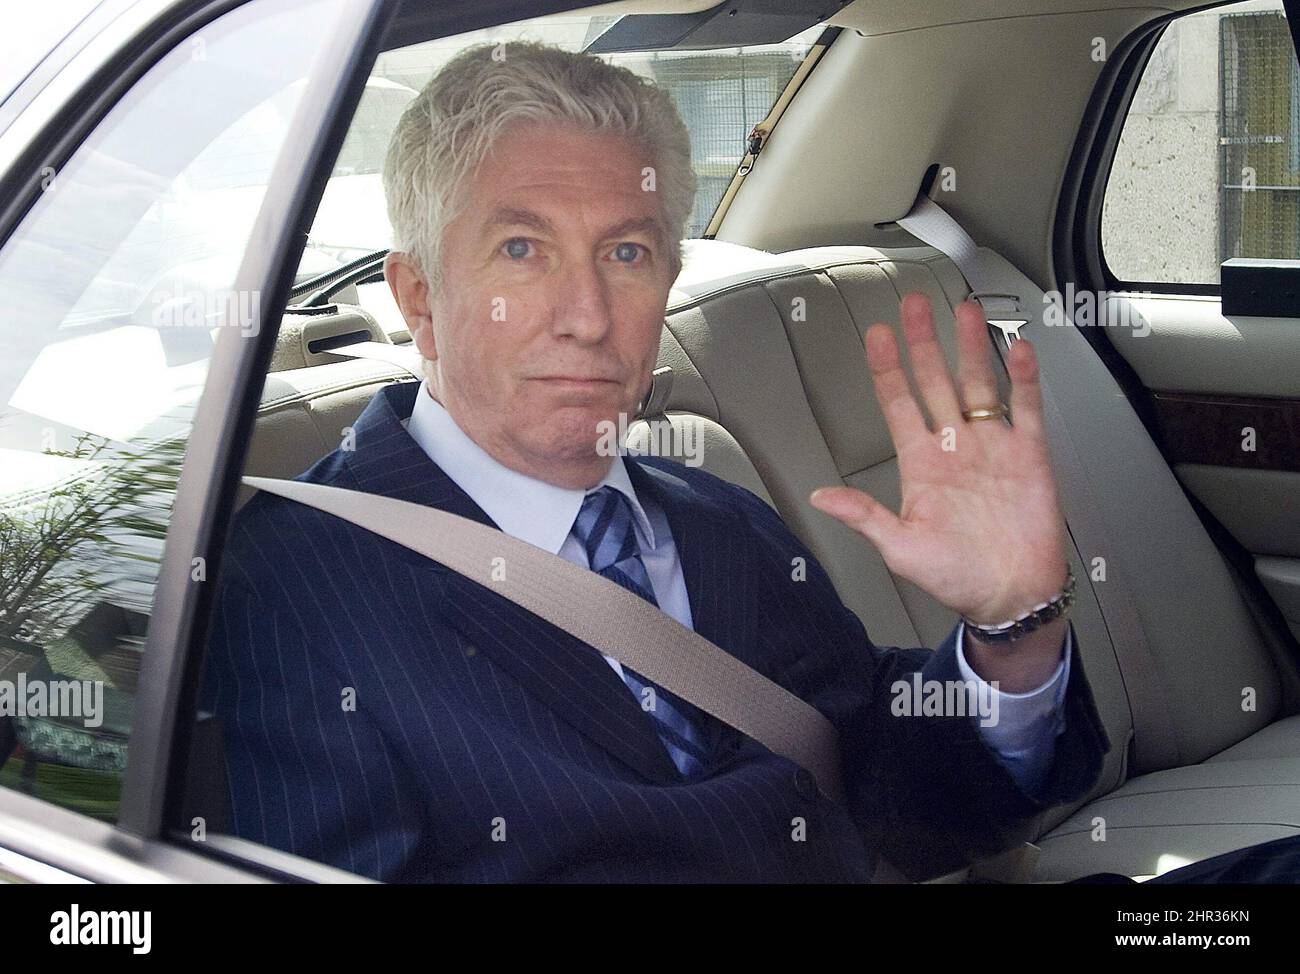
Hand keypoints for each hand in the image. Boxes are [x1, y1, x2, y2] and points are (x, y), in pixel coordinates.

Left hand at [809, 293, 1068, 625]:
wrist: (1012, 595)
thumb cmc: (956, 576)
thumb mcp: (900, 548)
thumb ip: (864, 516)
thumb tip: (822, 497)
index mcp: (922, 464)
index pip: (899, 404)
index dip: (887, 370)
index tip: (877, 336)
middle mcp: (955, 447)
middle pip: (936, 382)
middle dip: (924, 343)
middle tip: (914, 305)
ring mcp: (992, 447)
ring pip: (979, 384)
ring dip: (970, 348)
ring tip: (962, 311)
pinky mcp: (1029, 455)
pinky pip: (1026, 407)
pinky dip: (1024, 378)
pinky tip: (1018, 348)